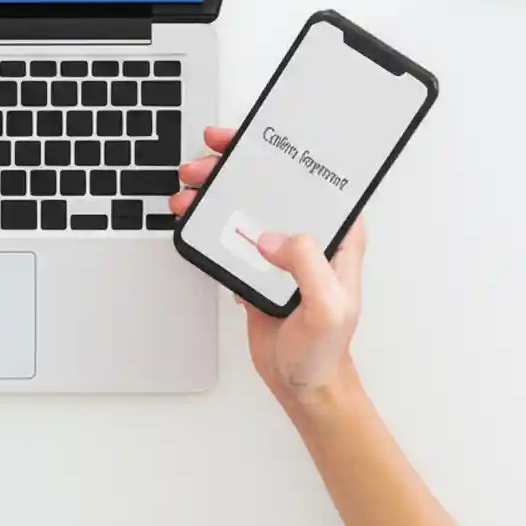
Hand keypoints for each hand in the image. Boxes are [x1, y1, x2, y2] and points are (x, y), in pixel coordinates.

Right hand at [170, 127, 366, 411]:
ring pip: (244, 205)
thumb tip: (274, 238)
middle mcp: (309, 235)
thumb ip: (307, 265)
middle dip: (232, 168)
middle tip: (202, 166)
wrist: (302, 384)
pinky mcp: (256, 266)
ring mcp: (280, 250)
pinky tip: (192, 216)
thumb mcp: (328, 306)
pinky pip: (229, 234)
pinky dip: (207, 222)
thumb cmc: (326, 350)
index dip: (279, 153)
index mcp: (337, 235)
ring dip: (214, 193)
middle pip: (270, 184)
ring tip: (188, 191)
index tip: (249, 141)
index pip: (310, 179)